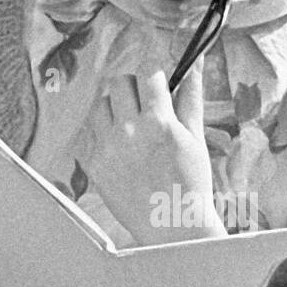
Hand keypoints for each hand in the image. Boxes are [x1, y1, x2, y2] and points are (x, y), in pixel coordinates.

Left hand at [82, 61, 225, 245]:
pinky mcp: (94, 166)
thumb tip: (196, 60)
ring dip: (115, 109)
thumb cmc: (191, 182)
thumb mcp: (196, 138)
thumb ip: (191, 96)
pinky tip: (122, 151)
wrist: (172, 227)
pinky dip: (104, 135)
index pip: (147, 72)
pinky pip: (90, 134)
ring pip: (100, 106)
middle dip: (134, 89)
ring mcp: (107, 150)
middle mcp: (129, 133)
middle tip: (146, 108)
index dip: (155, 75)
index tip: (159, 85)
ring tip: (132, 130)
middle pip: (119, 83)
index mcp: (159, 123)